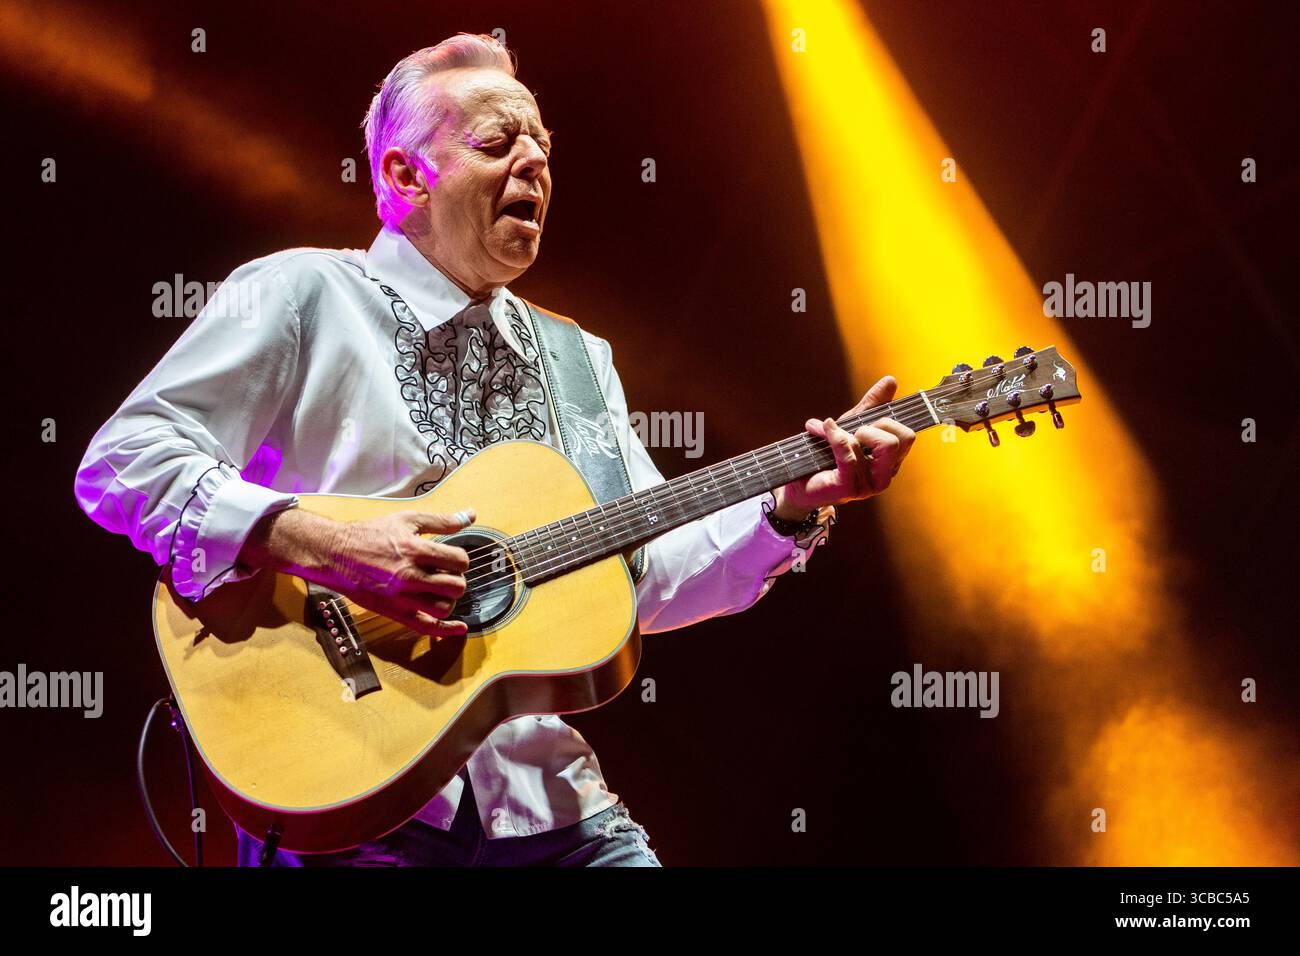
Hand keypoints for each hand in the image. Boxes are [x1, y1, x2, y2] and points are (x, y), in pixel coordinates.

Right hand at [324, 510, 475, 638]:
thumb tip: (470, 516)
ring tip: (441, 590)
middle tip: (447, 574)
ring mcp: (402, 598)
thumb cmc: (370, 535)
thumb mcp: (407, 519)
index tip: (452, 557)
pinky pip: (426, 627)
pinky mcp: (394, 612)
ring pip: (444, 608)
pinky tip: (460, 627)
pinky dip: (446, 630)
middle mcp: (409, 576)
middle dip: (457, 579)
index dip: (461, 559)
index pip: (458, 561)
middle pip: (455, 587)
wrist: (336, 554)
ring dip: (449, 599)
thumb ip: (441, 520)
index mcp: (414, 550)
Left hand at [771, 376, 915, 518]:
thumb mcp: (851, 425)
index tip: (871, 417)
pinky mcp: (848, 488)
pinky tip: (822, 428)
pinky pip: (850, 453)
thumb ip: (872, 405)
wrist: (798, 483)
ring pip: (874, 444)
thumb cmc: (827, 455)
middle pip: (901, 439)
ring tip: (830, 432)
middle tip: (855, 429)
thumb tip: (891, 380)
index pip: (907, 436)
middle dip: (876, 424)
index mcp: (890, 463)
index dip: (891, 419)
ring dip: (848, 430)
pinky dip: (835, 435)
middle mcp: (884, 477)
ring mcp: (868, 486)